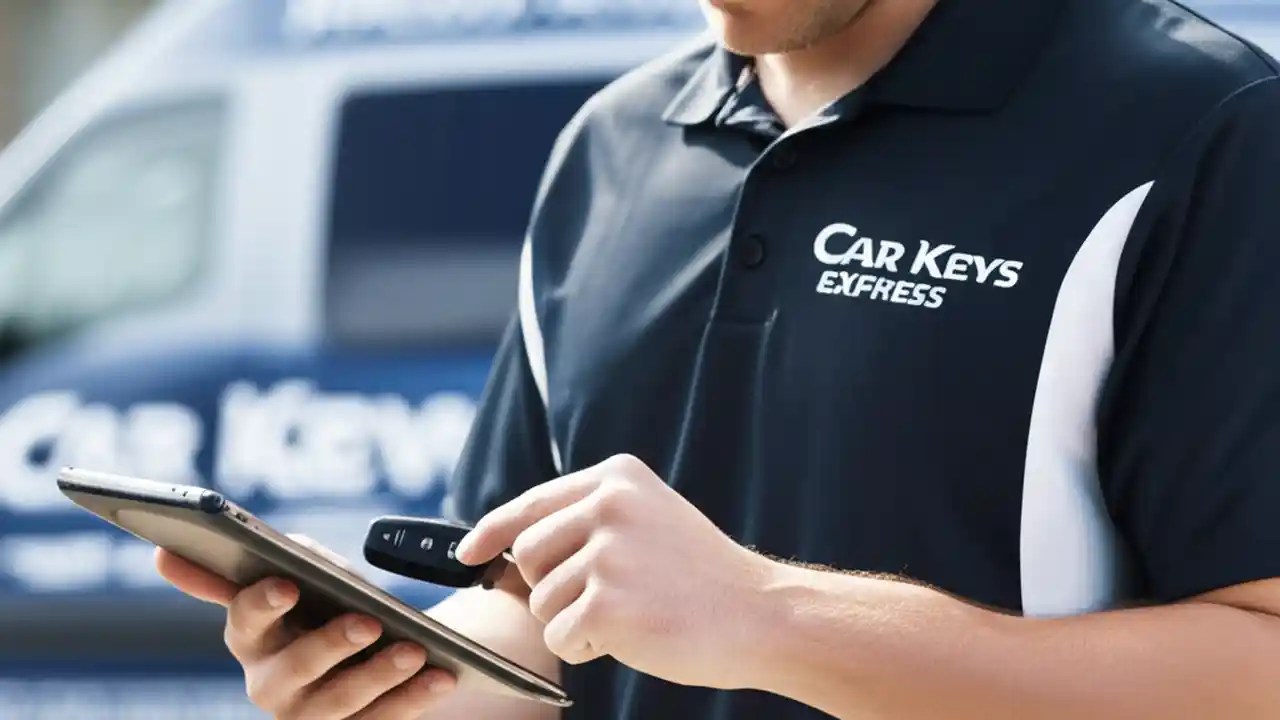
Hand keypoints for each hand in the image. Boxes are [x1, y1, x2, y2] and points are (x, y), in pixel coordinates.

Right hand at [155, 539, 456, 718]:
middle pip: (296, 666)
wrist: (366, 650)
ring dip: (380, 674)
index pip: (247, 619)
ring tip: (415, 651)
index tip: (289, 585)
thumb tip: (311, 560)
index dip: (263, 603)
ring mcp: (305, 714)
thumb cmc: (331, 606)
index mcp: (253, 637)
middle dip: (332, 644)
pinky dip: (413, 697)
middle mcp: (270, 682)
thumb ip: (309, 563)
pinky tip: (440, 677)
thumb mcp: (319, 581)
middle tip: (369, 623)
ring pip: (341, 700)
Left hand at [456, 454, 773, 689]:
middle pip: (528, 554)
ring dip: (575, 620)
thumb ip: (587, 523)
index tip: (469, 552)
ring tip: (631, 613)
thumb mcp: (648, 522)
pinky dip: (586, 648)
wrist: (761, 615)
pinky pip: (561, 637)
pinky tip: (632, 636)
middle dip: (550, 586)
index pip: (532, 502)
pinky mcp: (608, 603)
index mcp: (617, 479)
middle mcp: (609, 507)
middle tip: (604, 598)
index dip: (492, 530)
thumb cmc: (702, 577)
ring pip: (541, 601)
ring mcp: (608, 554)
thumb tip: (507, 552)